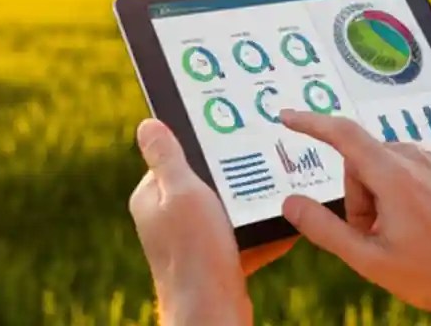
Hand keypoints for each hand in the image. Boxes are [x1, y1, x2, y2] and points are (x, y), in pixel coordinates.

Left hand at [128, 119, 295, 324]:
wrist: (212, 313)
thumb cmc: (195, 253)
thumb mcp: (182, 192)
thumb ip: (166, 157)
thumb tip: (148, 124)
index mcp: (151, 199)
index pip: (173, 159)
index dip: (200, 149)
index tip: (230, 140)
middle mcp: (165, 221)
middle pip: (202, 185)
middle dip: (231, 178)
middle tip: (259, 164)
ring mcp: (189, 243)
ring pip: (225, 213)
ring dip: (249, 207)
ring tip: (276, 194)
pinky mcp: (212, 263)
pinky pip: (239, 240)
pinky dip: (258, 235)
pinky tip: (283, 228)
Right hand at [279, 110, 430, 325]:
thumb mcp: (371, 261)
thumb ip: (325, 230)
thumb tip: (292, 204)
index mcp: (393, 174)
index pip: (340, 133)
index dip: (309, 123)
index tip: (287, 116)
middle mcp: (415, 159)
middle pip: (361, 164)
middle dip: (356, 199)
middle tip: (374, 240)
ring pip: (385, 171)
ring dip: (379, 201)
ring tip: (401, 241)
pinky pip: (410, 176)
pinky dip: (402, 200)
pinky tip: (423, 234)